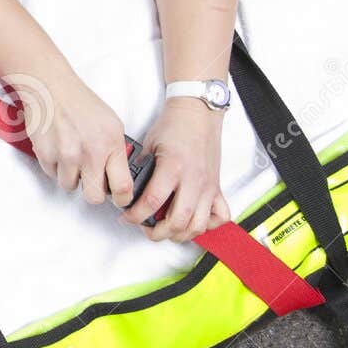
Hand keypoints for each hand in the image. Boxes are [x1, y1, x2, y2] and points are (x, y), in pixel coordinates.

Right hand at [15, 71, 133, 208]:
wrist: (51, 88)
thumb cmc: (80, 103)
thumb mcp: (111, 124)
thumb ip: (115, 151)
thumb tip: (118, 175)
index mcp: (111, 143)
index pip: (123, 186)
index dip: (123, 198)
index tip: (120, 198)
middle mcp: (90, 152)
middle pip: (94, 196)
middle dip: (93, 192)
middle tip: (92, 182)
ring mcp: (67, 155)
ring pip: (70, 186)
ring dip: (71, 176)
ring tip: (71, 156)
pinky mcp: (46, 154)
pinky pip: (52, 174)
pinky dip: (55, 166)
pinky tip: (58, 148)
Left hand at [123, 98, 229, 241]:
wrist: (197, 113)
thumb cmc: (173, 126)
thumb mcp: (148, 145)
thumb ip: (140, 169)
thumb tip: (128, 189)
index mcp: (173, 167)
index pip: (152, 202)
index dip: (136, 215)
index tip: (126, 216)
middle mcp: (193, 180)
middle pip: (178, 221)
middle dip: (157, 232)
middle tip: (145, 228)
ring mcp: (208, 186)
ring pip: (199, 225)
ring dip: (180, 234)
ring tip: (165, 230)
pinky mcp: (218, 188)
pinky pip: (221, 216)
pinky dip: (208, 226)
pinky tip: (193, 222)